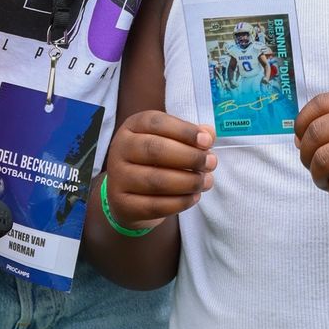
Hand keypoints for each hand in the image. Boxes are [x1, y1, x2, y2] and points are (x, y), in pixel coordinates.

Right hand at [103, 110, 216, 230]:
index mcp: (132, 126)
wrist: (128, 194)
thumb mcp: (170, 140)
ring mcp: (118, 177)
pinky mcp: (122, 204)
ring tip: (207, 181)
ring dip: (188, 182)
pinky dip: (180, 202)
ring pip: (156, 180)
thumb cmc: (154, 160)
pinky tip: (194, 197)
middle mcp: (120, 148)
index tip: (207, 142)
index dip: (184, 131)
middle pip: (155, 150)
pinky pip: (155, 205)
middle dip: (189, 157)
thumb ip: (190, 136)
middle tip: (211, 163)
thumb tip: (208, 133)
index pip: (157, 123)